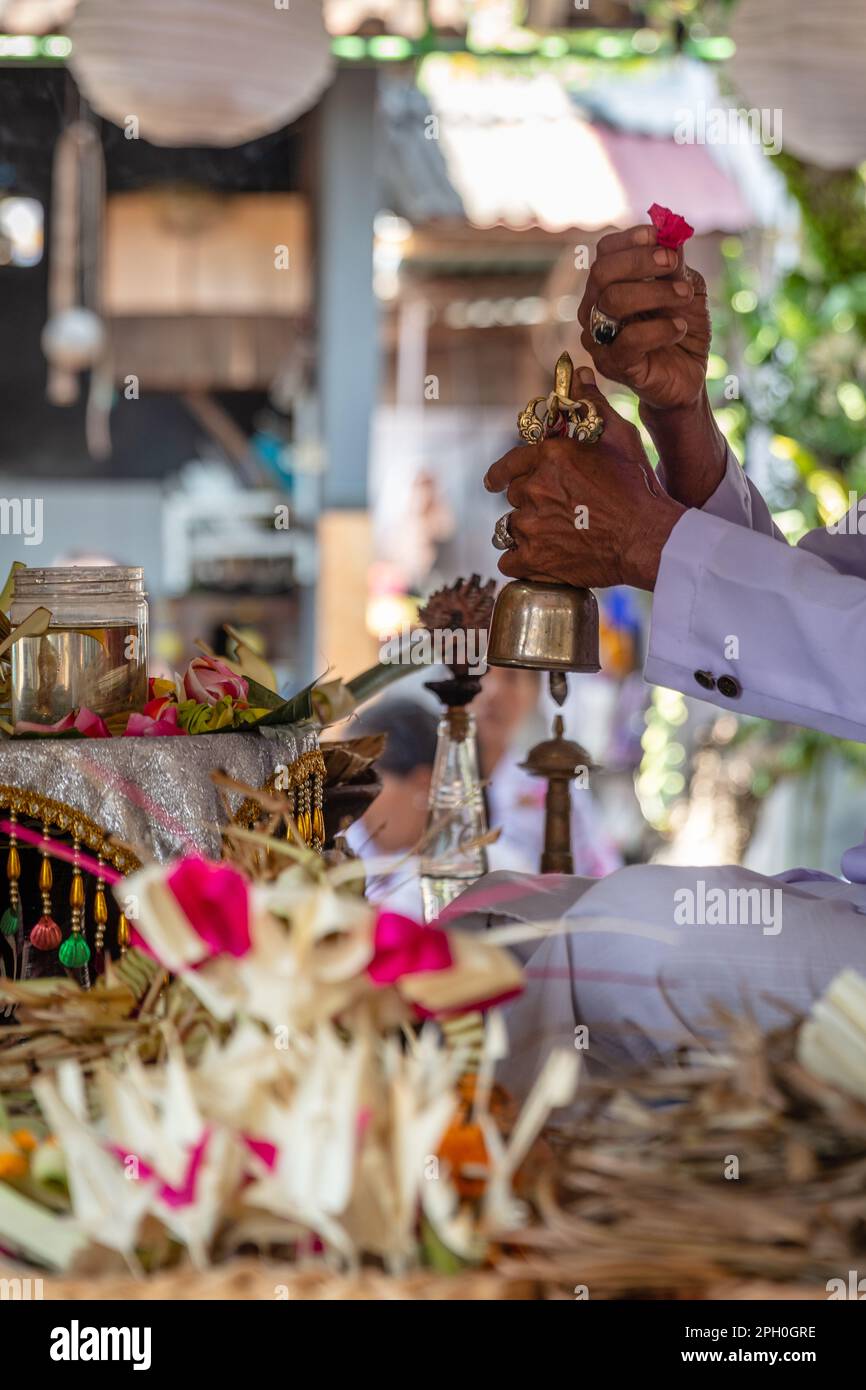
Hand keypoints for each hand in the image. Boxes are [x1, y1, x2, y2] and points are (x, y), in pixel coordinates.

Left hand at [484, 369, 684, 591]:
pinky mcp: (534, 559)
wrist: (648, 537)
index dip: (499, 475)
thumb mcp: (620, 436)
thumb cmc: (637, 486)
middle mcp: (534, 489)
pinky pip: (509, 562)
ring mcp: (531, 526)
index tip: (492, 483)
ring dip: (525, 533)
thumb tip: (577, 374)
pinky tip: (538, 562)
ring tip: (551, 538)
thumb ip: (592, 404)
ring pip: (510, 529)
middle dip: (528, 503)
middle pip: (514, 497)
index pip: (508, 465)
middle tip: (553, 512)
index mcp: (549, 457)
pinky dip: (520, 563)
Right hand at [577, 224, 709, 410]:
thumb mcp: (687, 287)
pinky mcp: (612, 365)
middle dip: (640, 261)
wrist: (688, 374)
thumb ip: (676, 263)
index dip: (630, 239)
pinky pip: (629, 339)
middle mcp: (595, 309)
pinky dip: (661, 329)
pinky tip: (679, 329)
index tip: (660, 236)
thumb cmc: (681, 327)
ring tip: (684, 295)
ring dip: (656, 293)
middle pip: (601, 272)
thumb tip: (669, 231)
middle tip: (673, 263)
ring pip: (613, 301)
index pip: (605, 252)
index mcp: (609, 285)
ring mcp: (598, 339)